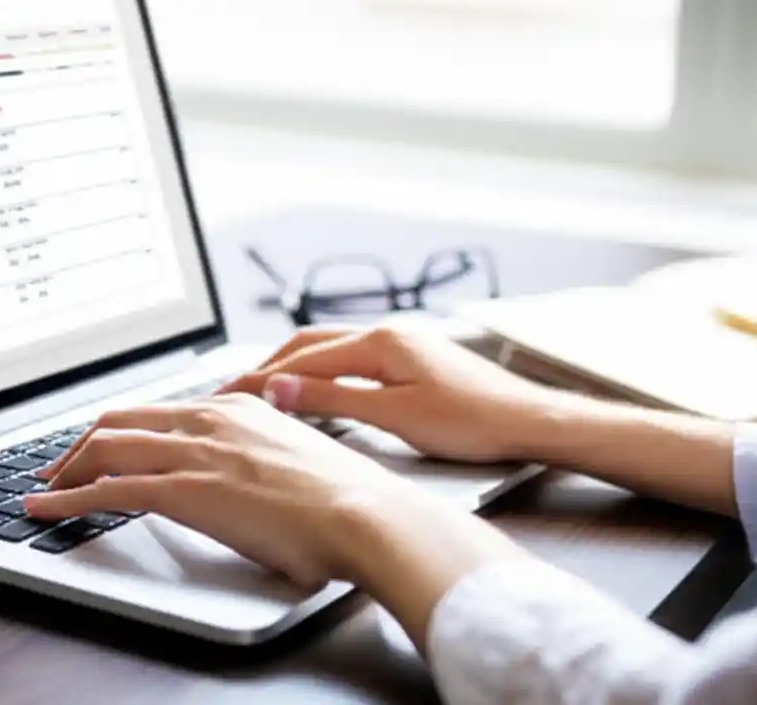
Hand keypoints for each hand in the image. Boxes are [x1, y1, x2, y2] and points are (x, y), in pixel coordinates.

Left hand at [26, 393, 521, 647]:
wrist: (364, 514)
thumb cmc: (345, 500)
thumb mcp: (297, 460)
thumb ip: (263, 457)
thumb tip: (251, 478)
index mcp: (238, 407)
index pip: (161, 411)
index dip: (122, 429)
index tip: (105, 448)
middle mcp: (211, 417)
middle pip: (121, 419)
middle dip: (81, 445)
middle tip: (59, 468)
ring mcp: (196, 449)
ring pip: (105, 446)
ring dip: (65, 470)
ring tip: (43, 491)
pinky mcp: (185, 487)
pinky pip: (107, 488)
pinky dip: (67, 499)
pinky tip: (46, 511)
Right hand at [221, 325, 571, 462]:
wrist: (528, 422)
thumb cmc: (472, 422)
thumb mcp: (392, 416)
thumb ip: (331, 400)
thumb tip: (278, 389)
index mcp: (380, 342)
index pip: (302, 359)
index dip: (261, 379)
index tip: (229, 396)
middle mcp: (389, 333)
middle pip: (311, 344)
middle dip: (270, 366)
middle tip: (235, 390)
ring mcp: (403, 343)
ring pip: (332, 349)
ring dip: (295, 367)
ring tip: (265, 389)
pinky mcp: (415, 359)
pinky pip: (354, 358)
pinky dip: (323, 371)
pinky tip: (316, 388)